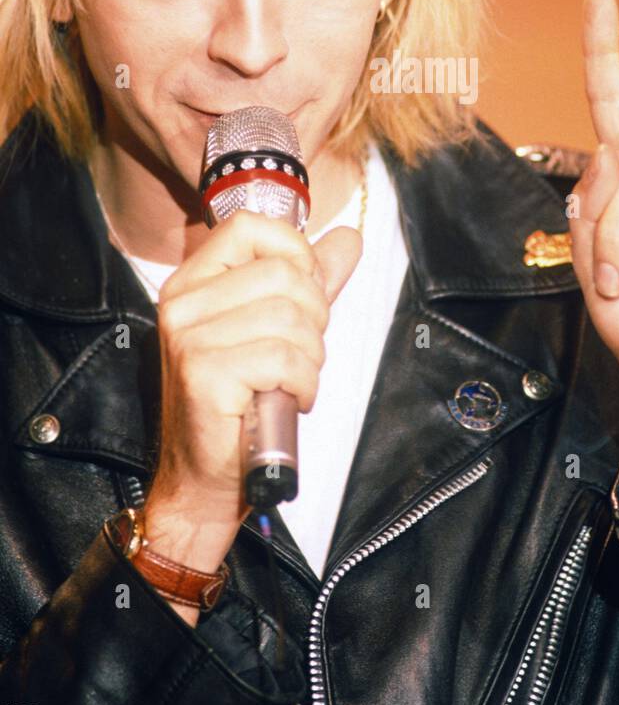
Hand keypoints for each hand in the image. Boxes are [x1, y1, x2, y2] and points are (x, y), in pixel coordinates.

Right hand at [146, 213, 361, 566]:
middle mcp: (182, 302)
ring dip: (311, 356)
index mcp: (192, 282)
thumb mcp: (275, 329)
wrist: (205, 479)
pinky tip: (290, 400)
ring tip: (292, 380)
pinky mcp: (204, 374)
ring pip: (290, 316)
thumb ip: (310, 282)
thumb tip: (350, 238)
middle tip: (300, 354)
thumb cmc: (241, 403)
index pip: (249, 226)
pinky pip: (284, 357)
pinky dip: (304, 382)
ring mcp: (189, 337)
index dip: (294, 251)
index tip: (306, 292)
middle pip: (283, 273)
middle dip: (314, 316)